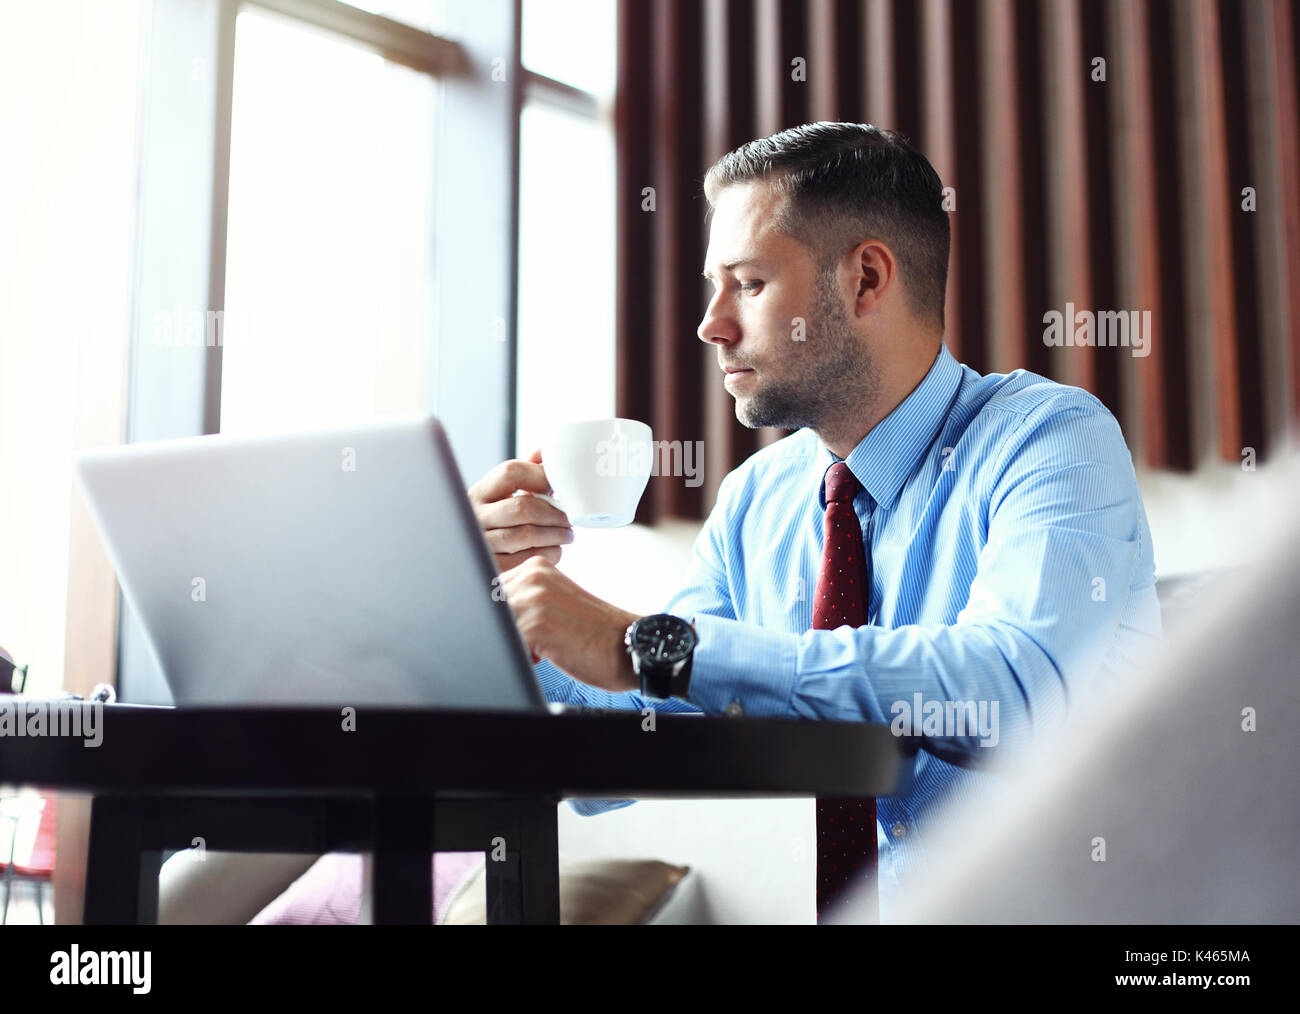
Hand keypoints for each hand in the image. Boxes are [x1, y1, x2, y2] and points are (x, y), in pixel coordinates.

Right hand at [468, 449, 573, 571]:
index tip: (556, 486)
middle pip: (522, 507)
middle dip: (554, 513)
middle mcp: (474, 516)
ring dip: (556, 534)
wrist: (481, 560)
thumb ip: (527, 472)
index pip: (511, 471)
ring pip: (527, 535)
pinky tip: (555, 549)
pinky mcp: (493, 567)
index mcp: (480, 492)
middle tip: (570, 518)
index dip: (540, 476)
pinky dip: (551, 553)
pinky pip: (530, 558)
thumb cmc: (504, 521)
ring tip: (567, 533)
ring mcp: (482, 544)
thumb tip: (546, 450)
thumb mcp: (507, 495)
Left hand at [498, 556, 638, 691]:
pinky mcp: (535, 623)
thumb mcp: (554, 602)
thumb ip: (523, 599)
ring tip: (547, 644)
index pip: (490, 592)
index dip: (502, 616)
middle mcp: (532, 576)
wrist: (627, 644)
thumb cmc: (593, 631)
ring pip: (498, 627)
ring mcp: (533, 597)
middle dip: (507, 630)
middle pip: (489, 609)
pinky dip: (524, 656)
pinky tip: (550, 652)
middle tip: (541, 638)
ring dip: (517, 643)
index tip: (523, 627)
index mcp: (535, 567)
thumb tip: (487, 612)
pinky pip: (508, 644)